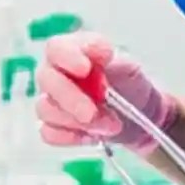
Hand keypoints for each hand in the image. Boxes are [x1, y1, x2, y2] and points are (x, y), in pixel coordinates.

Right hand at [36, 32, 178, 154]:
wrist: (138, 111)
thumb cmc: (129, 82)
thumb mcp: (130, 68)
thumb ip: (115, 61)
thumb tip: (101, 56)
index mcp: (73, 51)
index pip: (56, 47)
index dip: (67, 57)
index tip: (86, 68)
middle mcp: (55, 73)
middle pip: (46, 79)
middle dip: (71, 98)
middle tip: (92, 113)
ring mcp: (51, 100)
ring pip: (46, 109)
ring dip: (79, 121)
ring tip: (111, 125)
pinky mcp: (54, 126)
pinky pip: (49, 133)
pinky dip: (72, 137)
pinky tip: (93, 136)